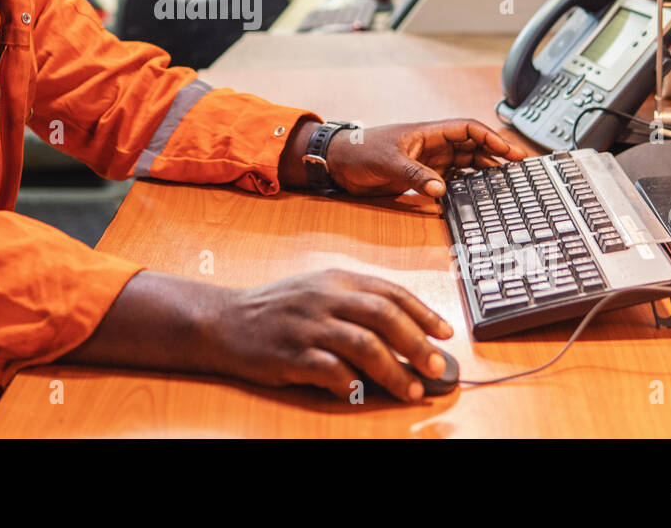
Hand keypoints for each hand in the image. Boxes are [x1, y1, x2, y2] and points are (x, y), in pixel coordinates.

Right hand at [199, 269, 453, 402]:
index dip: (423, 313)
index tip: (445, 333)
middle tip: (436, 365)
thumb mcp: (318, 291)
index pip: (390, 292)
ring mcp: (308, 325)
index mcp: (336, 279)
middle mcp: (325, 298)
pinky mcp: (292, 354)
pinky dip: (352, 383)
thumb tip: (406, 330)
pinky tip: (360, 391)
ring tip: (411, 389)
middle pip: (384, 316)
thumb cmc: (278, 309)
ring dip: (394, 370)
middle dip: (417, 343)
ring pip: (364, 344)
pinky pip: (331, 369)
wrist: (226, 320)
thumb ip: (357, 304)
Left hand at [325, 119, 527, 198]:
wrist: (337, 164)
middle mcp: (432, 145)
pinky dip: (465, 184)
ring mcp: (428, 161)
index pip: (467, 129)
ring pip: (464, 162)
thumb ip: (414, 175)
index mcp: (428, 132)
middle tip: (518, 168)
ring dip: (484, 170)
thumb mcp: (388, 162)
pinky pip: (451, 178)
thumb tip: (441, 189)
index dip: (490, 137)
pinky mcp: (421, 176)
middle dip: (496, 154)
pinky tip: (477, 193)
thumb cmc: (359, 152)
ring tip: (504, 181)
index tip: (509, 151)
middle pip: (472, 146)